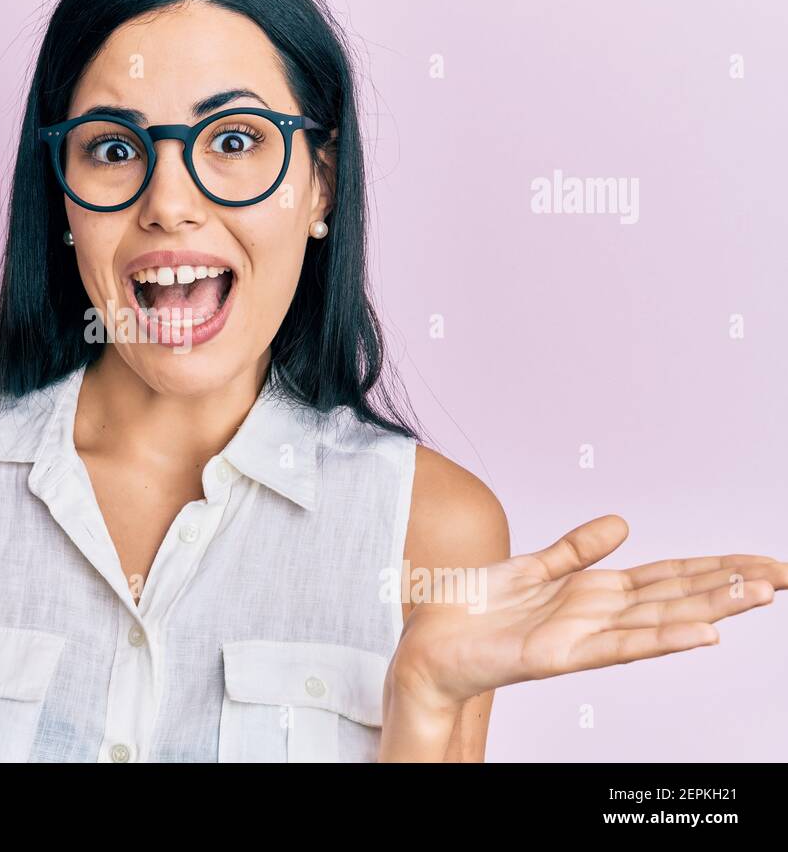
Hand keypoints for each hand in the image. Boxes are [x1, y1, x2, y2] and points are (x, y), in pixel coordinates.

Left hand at [391, 514, 785, 708]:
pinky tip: (701, 633)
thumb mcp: (531, 567)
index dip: (713, 568)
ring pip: (659, 620)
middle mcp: (595, 616)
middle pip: (676, 596)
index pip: (667, 577)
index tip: (761, 561)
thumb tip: (622, 523)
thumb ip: (575, 549)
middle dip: (729, 585)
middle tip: (784, 576)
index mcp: (592, 593)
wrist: (428, 643)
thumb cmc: (474, 611)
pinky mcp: (556, 655)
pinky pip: (618, 646)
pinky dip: (661, 639)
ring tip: (758, 595)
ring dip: (710, 609)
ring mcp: (581, 638)